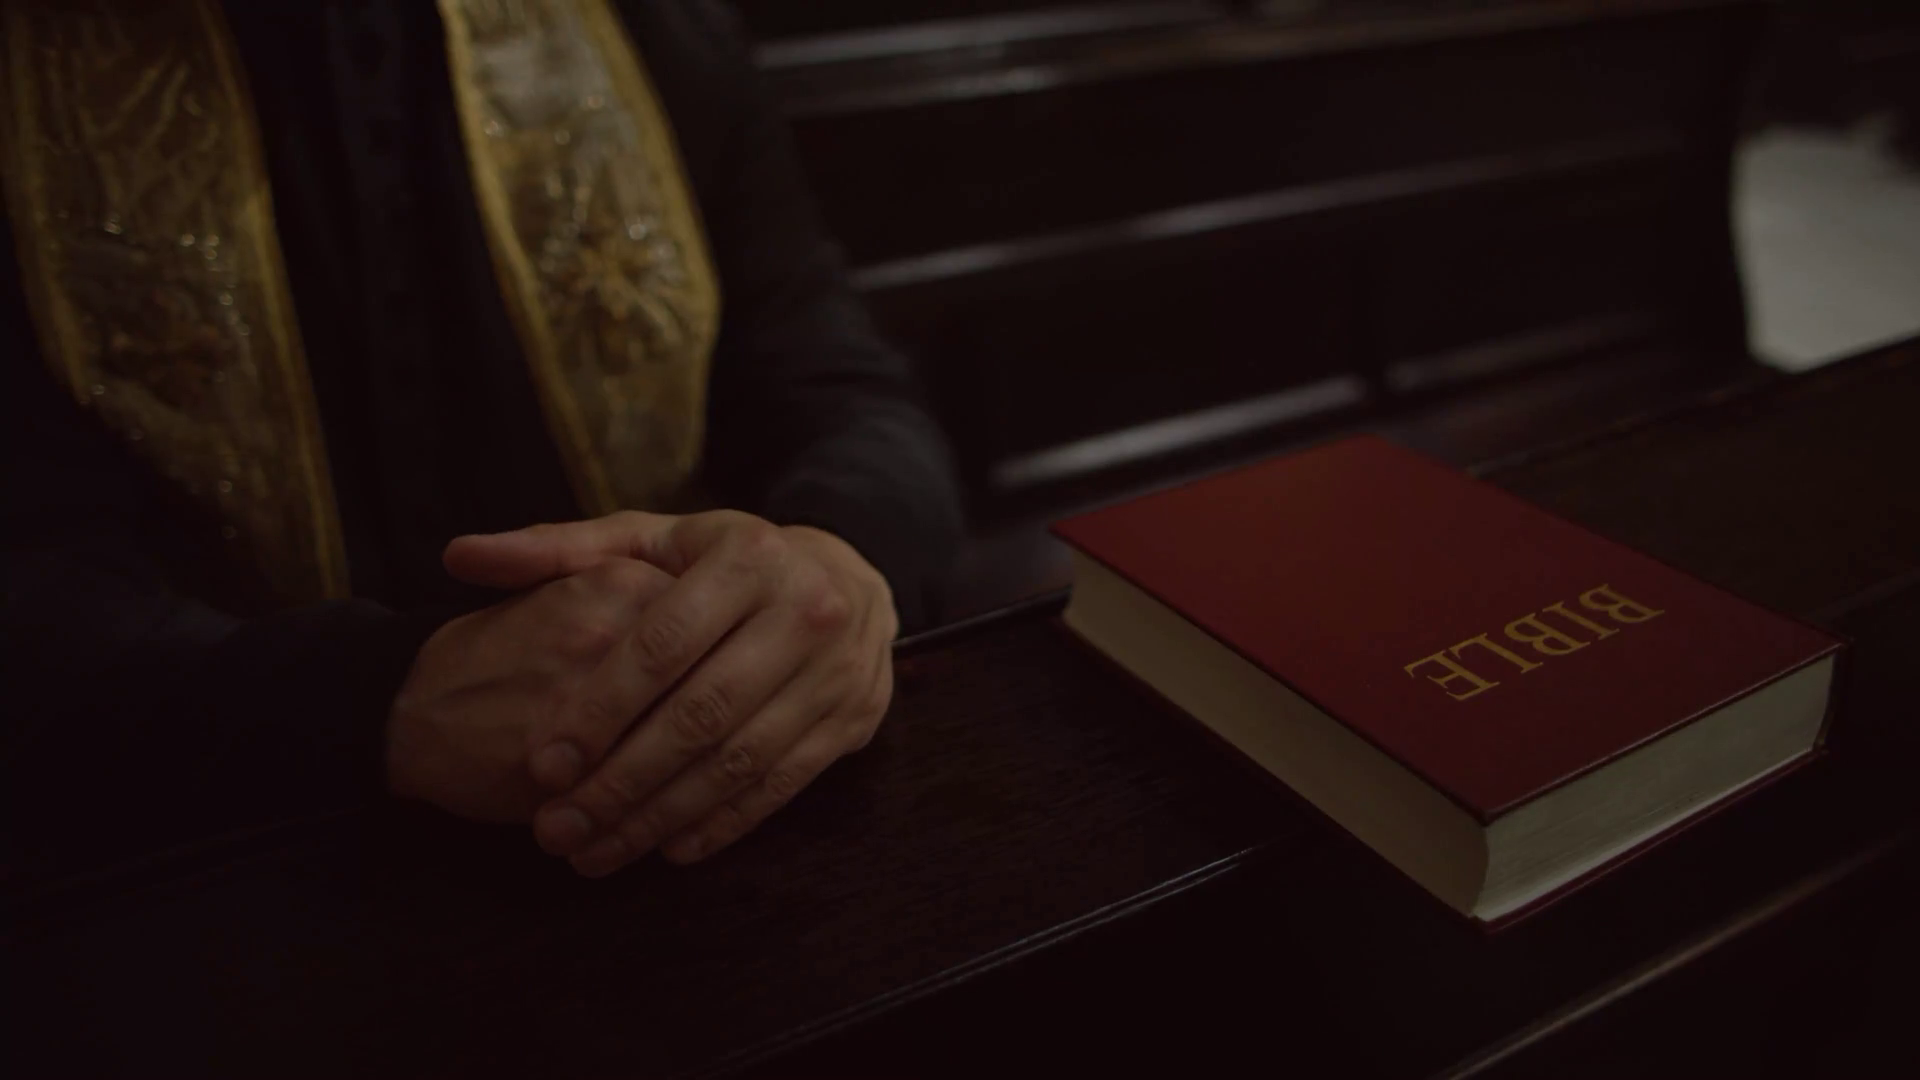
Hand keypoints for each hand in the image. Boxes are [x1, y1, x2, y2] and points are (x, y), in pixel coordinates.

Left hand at [443, 510, 897, 874]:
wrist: (853, 581)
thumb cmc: (725, 563)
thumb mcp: (652, 539)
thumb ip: (558, 549)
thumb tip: (458, 555)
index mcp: (747, 557)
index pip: (661, 645)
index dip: (599, 710)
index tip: (542, 765)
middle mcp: (804, 610)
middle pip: (700, 713)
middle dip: (622, 781)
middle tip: (557, 828)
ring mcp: (835, 671)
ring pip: (738, 760)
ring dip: (662, 816)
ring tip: (596, 850)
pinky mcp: (851, 722)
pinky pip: (780, 784)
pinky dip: (723, 823)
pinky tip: (667, 848)